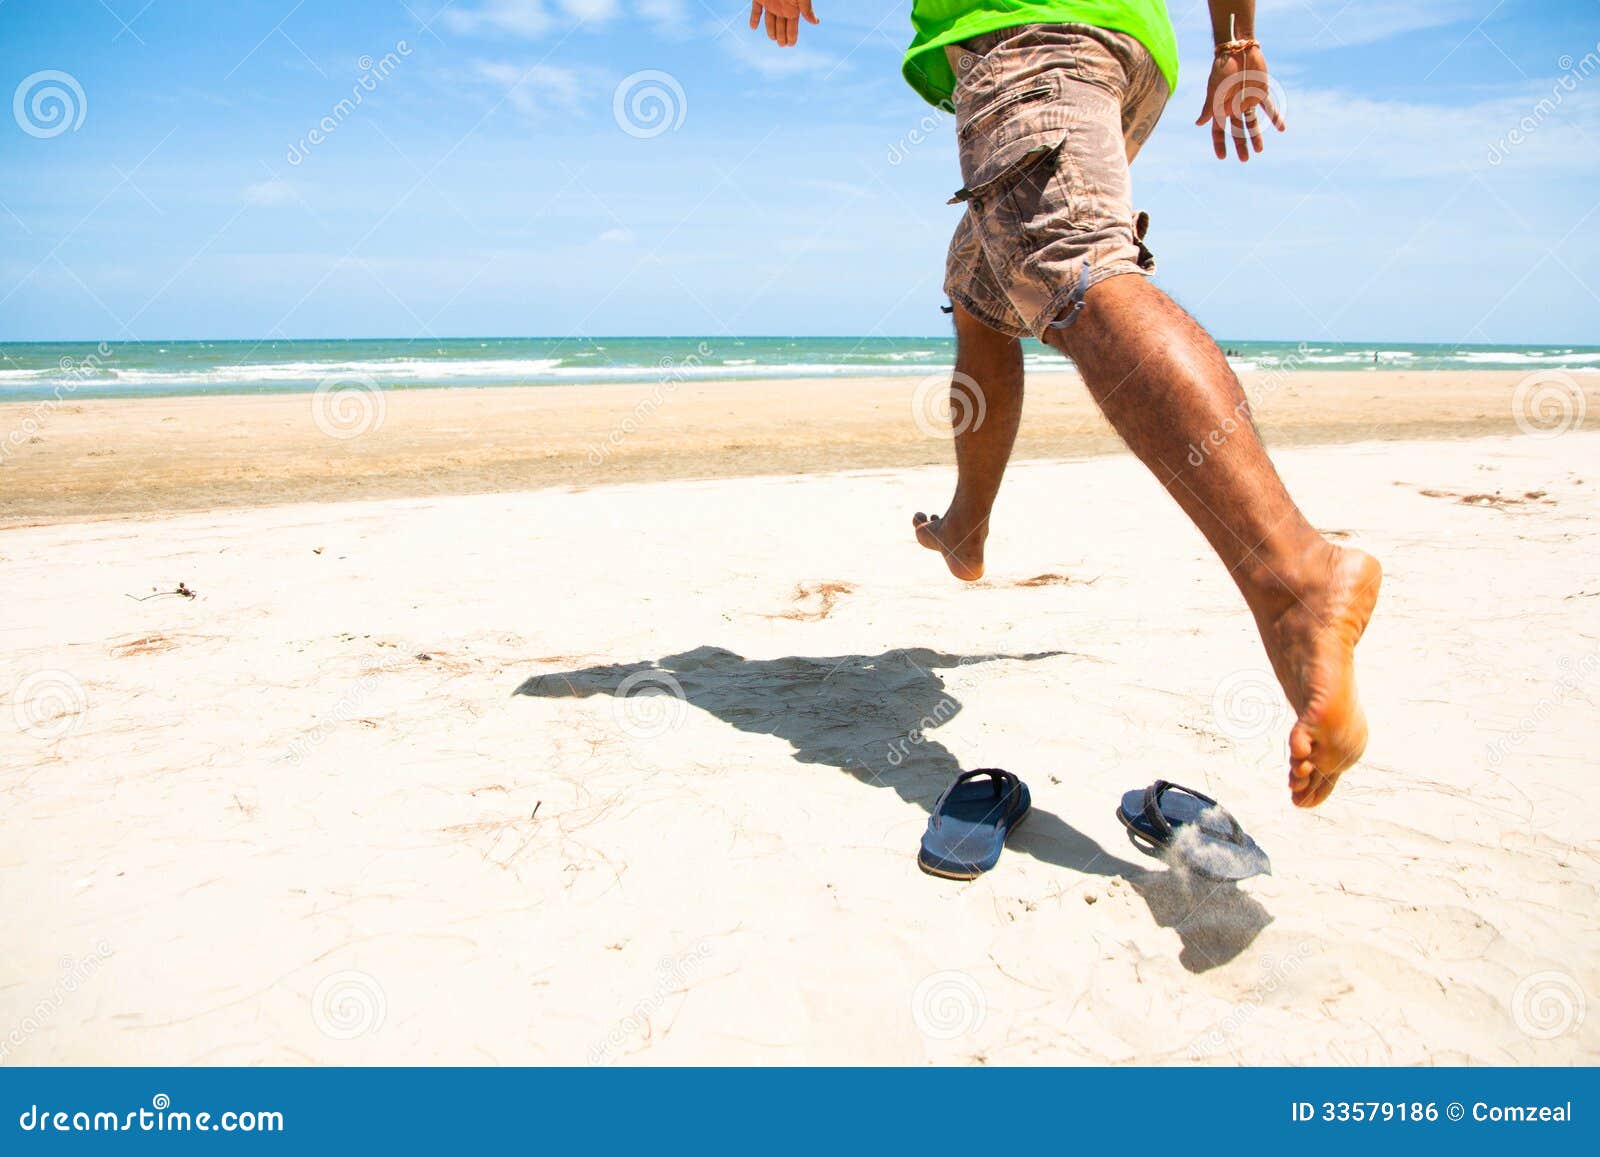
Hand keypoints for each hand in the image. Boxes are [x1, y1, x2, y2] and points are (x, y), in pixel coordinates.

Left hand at [749, 1, 817, 47]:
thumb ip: (807, 8)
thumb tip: (816, 22)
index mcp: (793, 8)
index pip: (793, 26)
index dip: (792, 35)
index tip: (791, 45)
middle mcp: (782, 7)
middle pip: (782, 25)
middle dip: (782, 35)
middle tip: (782, 45)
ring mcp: (770, 2)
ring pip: (770, 20)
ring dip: (770, 29)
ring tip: (772, 38)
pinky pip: (756, 10)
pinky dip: (754, 18)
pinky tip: (753, 27)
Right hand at [1195, 44, 1284, 161]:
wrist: (1238, 49)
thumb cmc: (1222, 69)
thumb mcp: (1214, 89)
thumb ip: (1209, 107)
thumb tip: (1199, 124)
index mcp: (1220, 108)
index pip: (1218, 130)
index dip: (1220, 143)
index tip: (1223, 157)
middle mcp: (1234, 107)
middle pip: (1236, 131)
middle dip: (1240, 145)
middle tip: (1244, 159)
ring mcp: (1248, 101)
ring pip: (1252, 123)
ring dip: (1256, 136)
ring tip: (1260, 150)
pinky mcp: (1262, 92)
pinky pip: (1269, 108)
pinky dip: (1275, 117)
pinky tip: (1281, 129)